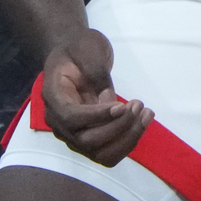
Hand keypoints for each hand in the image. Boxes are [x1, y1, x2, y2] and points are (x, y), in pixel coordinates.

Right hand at [39, 28, 152, 166]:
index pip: (71, 117)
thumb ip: (95, 72)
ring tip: (146, 114)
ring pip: (99, 153)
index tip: (122, 106)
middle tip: (139, 104)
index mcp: (53, 96)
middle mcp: (60, 122)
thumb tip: (108, 100)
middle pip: (86, 141)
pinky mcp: (90, 137)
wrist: (75, 53)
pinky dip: (128, 141)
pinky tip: (143, 121)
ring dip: (126, 139)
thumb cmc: (79, 47)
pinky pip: (108, 152)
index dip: (96, 116)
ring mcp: (74, 133)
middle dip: (117, 127)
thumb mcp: (87, 48)